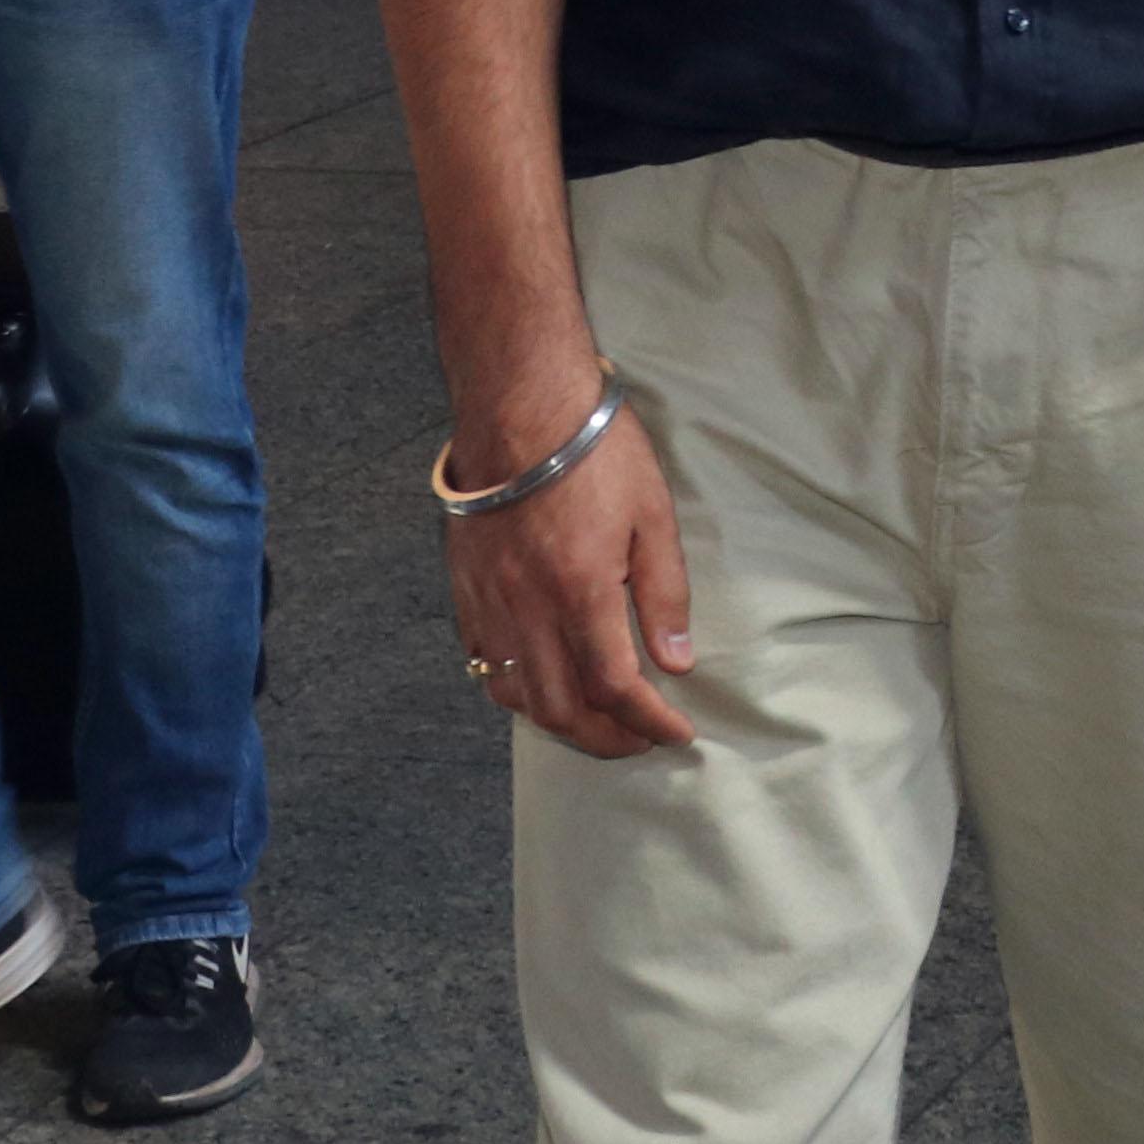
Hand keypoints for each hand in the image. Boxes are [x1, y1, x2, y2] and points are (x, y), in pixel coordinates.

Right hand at [447, 378, 699, 758]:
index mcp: (580, 591)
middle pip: (562, 709)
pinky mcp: (465, 590)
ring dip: (560, 722)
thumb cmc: (595, 451)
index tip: (677, 732)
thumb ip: (664, 595)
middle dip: (607, 739)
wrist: (520, 404)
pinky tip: (544, 684)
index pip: (616, 687)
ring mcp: (490, 602)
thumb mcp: (652, 516)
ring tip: (597, 721)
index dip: (650, 722)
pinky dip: (517, 690)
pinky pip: (484, 662)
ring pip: (516, 696)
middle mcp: (528, 608)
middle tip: (641, 738)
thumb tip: (677, 661)